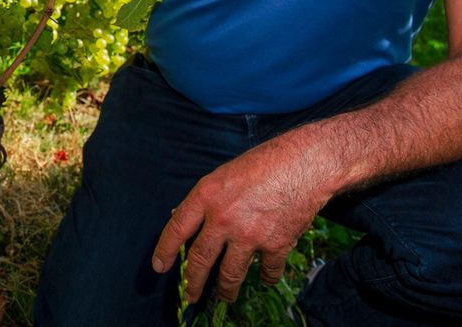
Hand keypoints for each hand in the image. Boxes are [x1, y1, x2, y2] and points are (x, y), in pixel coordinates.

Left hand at [151, 131, 334, 303]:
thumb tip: (181, 217)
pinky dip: (267, 277)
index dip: (165, 251)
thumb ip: (203, 200)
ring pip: (230, 274)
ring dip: (225, 290)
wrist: (302, 166)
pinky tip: (265, 279)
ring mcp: (249, 235)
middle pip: (200, 259)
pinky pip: (267, 271)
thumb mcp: (222, 175)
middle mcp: (223, 219)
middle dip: (192, 282)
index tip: (159, 267)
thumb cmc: (261, 164)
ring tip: (224, 297)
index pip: (176, 229)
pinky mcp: (275, 245)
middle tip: (190, 296)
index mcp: (205, 196)